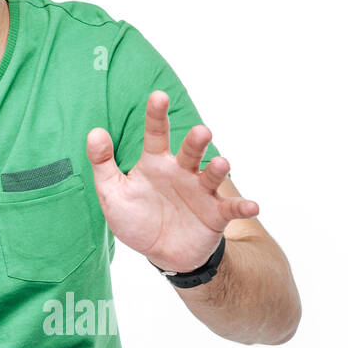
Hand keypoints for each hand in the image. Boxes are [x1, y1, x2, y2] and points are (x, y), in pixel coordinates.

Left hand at [86, 90, 259, 273]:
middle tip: (201, 131)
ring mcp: (201, 192)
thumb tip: (94, 132)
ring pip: (211, 175)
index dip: (157, 115)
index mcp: (155, 163)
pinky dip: (242, 207)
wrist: (160, 251)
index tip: (159, 95)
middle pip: (190, 152)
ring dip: (218, 169)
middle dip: (197, 142)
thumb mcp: (112, 192)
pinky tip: (253, 207)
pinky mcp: (215, 214)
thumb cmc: (136, 217)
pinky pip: (231, 209)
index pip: (155, 134)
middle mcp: (181, 172)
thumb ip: (103, 163)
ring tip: (222, 163)